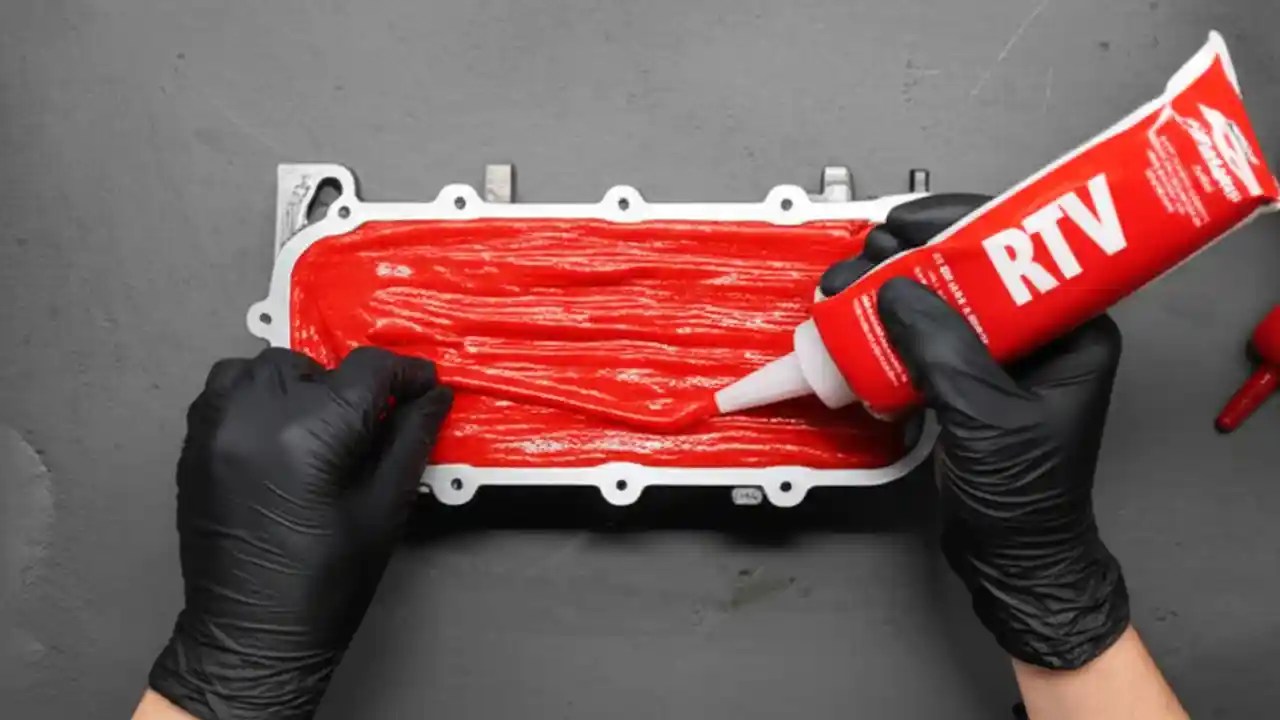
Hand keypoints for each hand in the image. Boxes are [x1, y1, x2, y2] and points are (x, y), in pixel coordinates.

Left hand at [147, 347, 451, 718]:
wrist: (252, 632)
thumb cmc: (326, 583)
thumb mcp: (385, 508)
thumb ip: (410, 439)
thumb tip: (432, 396)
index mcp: (310, 434)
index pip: (369, 370)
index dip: (405, 373)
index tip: (423, 385)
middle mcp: (254, 416)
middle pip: (316, 365)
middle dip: (350, 387)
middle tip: (370, 424)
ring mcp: (216, 426)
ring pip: (264, 368)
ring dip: (299, 385)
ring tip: (317, 424)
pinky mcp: (193, 442)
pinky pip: (226, 390)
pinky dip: (256, 397)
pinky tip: (278, 432)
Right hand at [823, 196, 1129, 669]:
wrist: (1011, 558)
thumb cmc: (1025, 500)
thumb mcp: (986, 417)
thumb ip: (944, 350)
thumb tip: (897, 292)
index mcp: (1073, 330)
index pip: (1022, 248)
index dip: (962, 225)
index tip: (909, 223)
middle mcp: (1037, 333)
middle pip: (970, 266)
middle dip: (911, 255)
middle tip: (866, 255)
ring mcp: (997, 354)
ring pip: (939, 296)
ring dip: (889, 288)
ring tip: (844, 286)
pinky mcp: (962, 376)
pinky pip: (922, 333)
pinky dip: (886, 325)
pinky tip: (853, 318)